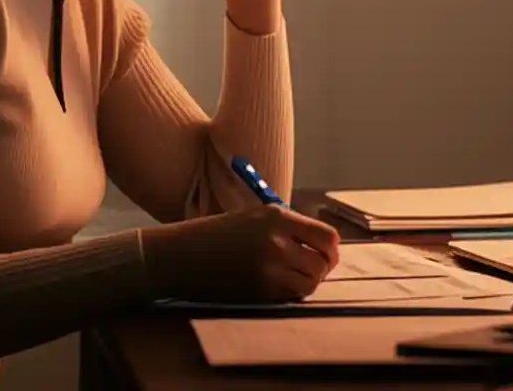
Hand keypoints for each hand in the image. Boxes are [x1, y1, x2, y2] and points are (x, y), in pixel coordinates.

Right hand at [141, 204, 340, 302]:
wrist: (181, 255)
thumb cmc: (219, 234)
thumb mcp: (256, 218)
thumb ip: (290, 227)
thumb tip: (324, 245)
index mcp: (277, 217)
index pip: (327, 237)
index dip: (331, 249)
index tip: (327, 254)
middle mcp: (276, 242)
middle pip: (322, 262)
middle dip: (321, 267)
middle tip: (311, 268)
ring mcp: (268, 269)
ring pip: (310, 283)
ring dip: (306, 282)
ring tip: (291, 276)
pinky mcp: (258, 292)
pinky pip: (291, 296)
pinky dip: (290, 293)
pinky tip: (275, 284)